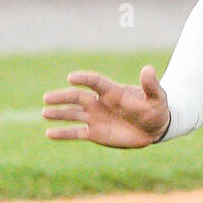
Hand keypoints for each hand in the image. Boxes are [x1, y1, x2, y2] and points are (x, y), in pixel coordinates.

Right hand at [42, 65, 170, 148]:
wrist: (154, 128)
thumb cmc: (155, 109)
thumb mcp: (157, 97)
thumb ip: (151, 85)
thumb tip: (148, 68)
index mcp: (113, 91)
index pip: (94, 82)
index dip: (83, 78)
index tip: (71, 78)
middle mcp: (100, 103)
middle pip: (77, 97)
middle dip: (62, 97)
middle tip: (47, 98)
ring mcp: (95, 118)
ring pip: (73, 114)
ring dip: (59, 114)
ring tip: (45, 113)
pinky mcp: (95, 133)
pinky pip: (76, 133)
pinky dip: (62, 134)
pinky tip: (49, 134)